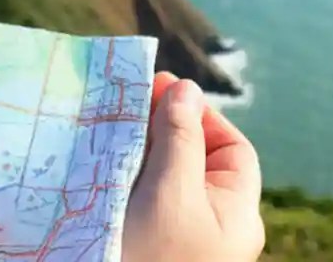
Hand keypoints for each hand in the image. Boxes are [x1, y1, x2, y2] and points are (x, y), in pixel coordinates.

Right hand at [122, 72, 264, 261]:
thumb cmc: (154, 256)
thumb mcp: (171, 191)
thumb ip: (181, 137)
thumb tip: (189, 88)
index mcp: (237, 213)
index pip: (232, 148)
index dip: (200, 115)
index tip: (159, 91)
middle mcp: (212, 227)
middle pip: (193, 160)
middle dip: (161, 128)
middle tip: (124, 102)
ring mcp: (178, 239)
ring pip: (161, 180)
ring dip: (136, 152)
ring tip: (105, 128)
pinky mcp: (145, 245)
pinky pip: (138, 202)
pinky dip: (121, 179)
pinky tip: (96, 165)